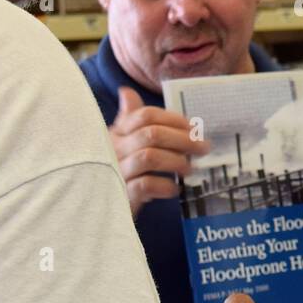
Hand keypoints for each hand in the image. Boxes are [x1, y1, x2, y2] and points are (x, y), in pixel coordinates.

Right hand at [108, 86, 208, 216]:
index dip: (173, 119)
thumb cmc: (116, 173)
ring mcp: (115, 173)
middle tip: (203, 148)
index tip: (193, 128)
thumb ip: (128, 120)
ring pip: (149, 157)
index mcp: (115, 133)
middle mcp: (113, 150)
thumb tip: (126, 92)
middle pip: (152, 134)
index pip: (145, 115)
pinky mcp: (121, 196)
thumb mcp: (121, 145)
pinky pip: (145, 185)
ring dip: (176, 161)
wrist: (98, 210)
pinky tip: (174, 190)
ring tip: (190, 169)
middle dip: (183, 139)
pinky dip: (165, 186)